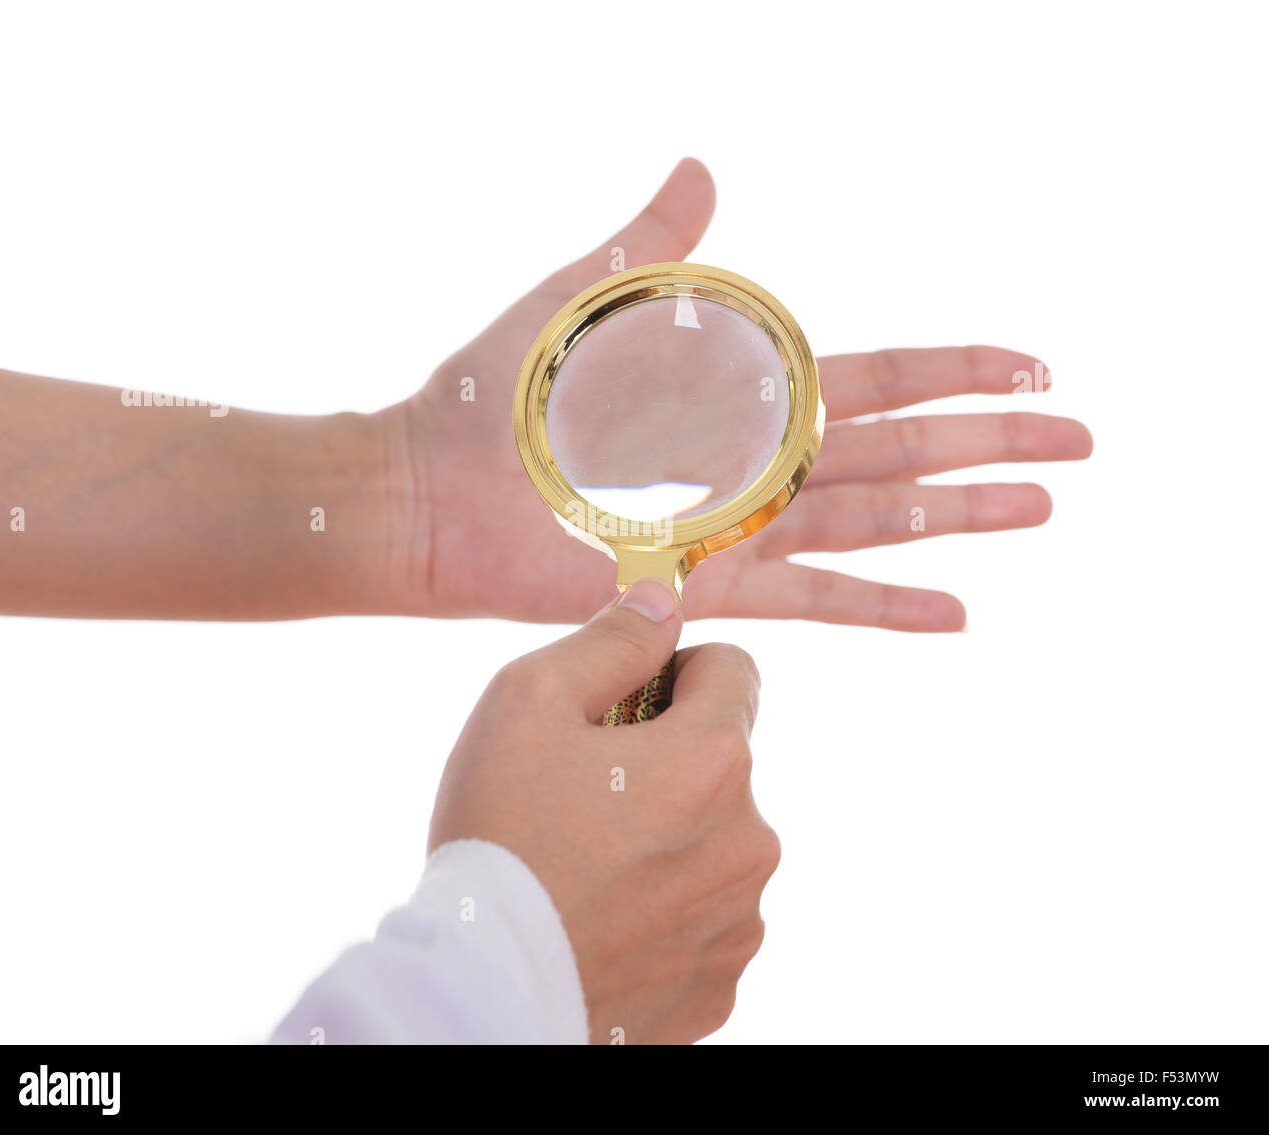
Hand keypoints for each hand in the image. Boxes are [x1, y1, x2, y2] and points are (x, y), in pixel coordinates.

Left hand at [382, 158, 1092, 630]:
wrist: (428, 491)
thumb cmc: (494, 396)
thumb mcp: (585, 300)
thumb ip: (653, 245)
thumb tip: (702, 169)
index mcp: (736, 393)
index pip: (871, 376)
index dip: (952, 373)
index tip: (1027, 369)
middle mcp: (752, 464)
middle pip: (896, 448)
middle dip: (988, 446)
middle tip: (1076, 447)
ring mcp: (735, 528)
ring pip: (873, 518)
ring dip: (959, 514)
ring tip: (1040, 510)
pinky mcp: (703, 584)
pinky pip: (810, 598)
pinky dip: (882, 604)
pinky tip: (952, 611)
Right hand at [427, 578, 777, 1043]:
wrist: (481, 991)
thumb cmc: (498, 837)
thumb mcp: (529, 700)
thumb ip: (612, 639)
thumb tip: (666, 601)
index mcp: (714, 759)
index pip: (735, 669)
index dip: (675, 673)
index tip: (623, 707)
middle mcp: (750, 838)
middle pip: (724, 762)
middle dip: (668, 761)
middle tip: (585, 795)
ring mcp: (740, 918)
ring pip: (716, 841)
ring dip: (671, 837)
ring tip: (589, 865)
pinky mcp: (720, 981)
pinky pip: (705, 916)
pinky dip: (667, 909)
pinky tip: (604, 919)